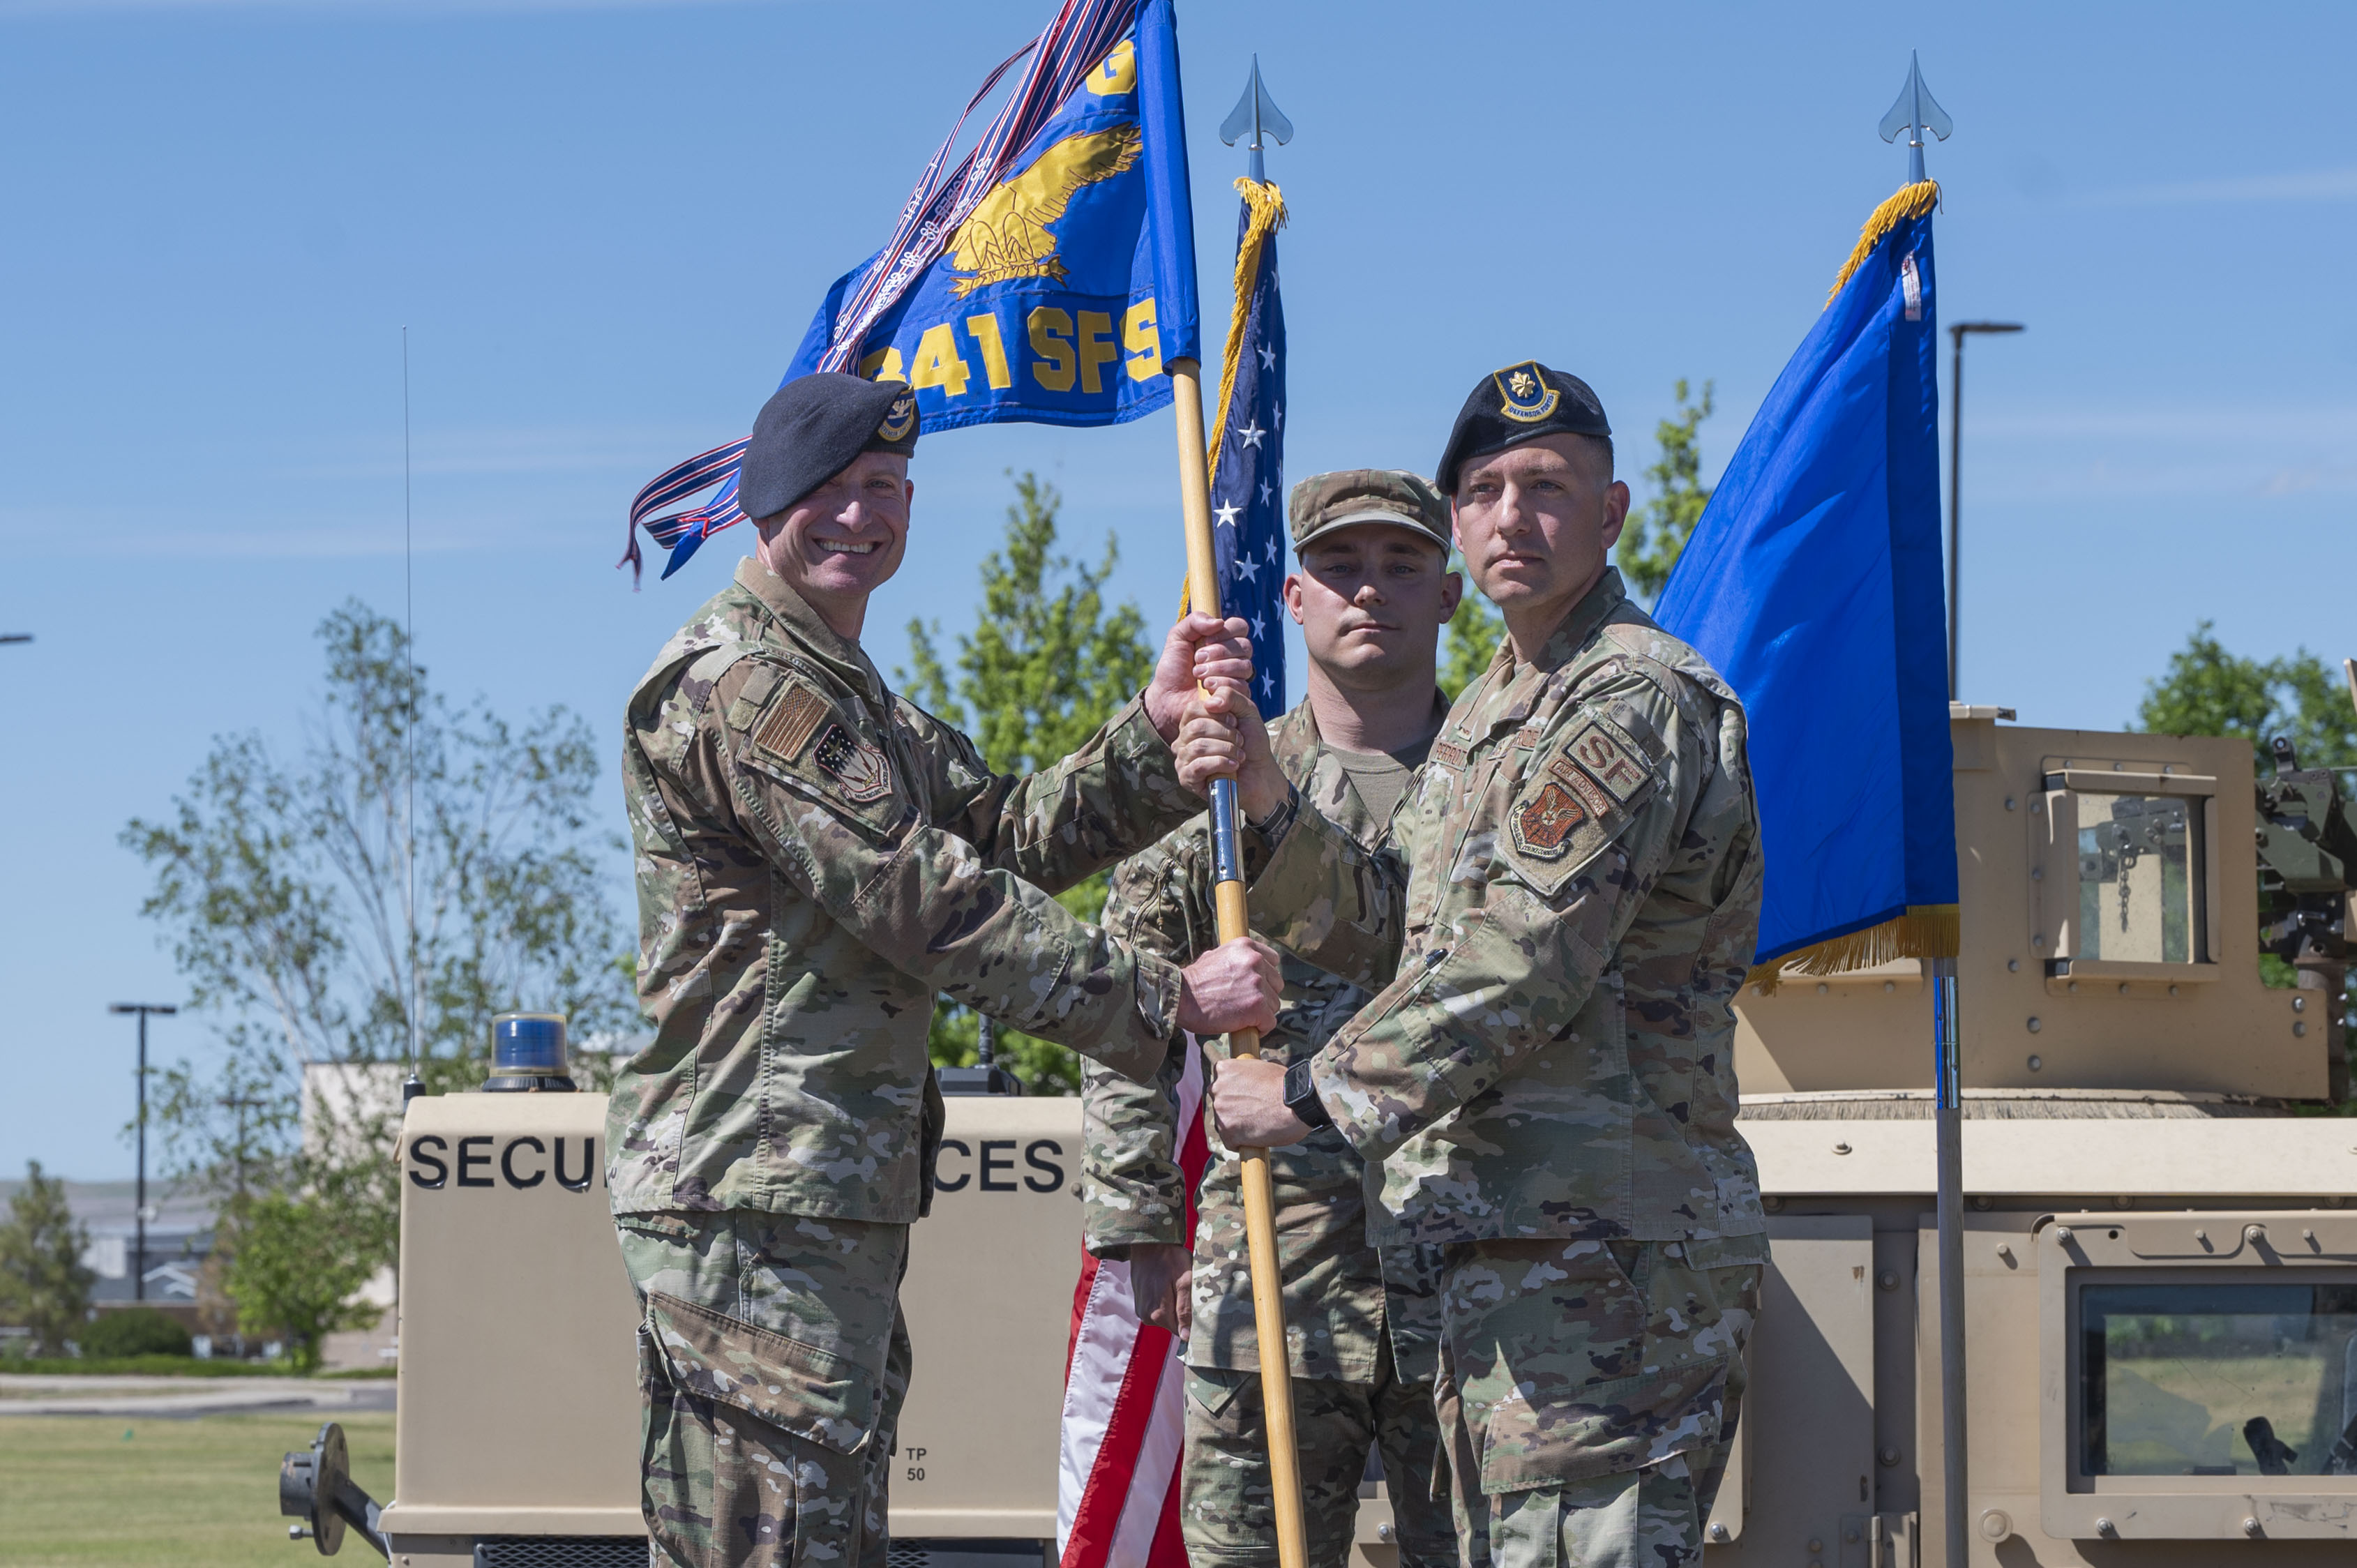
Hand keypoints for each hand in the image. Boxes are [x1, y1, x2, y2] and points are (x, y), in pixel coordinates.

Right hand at [1128, 1242, 1191, 1336]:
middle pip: (1173, 1325)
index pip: (1181, 1332)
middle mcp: (1147, 1317)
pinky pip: (1158, 1310)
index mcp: (1158, 1314)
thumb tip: (1185, 1336)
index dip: (1192, 1321)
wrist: (1148, 1243)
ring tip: (1175, 1286)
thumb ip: (1185, 1309)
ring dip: (1173, 1305)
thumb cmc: (1170, 1258)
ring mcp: (1142, 1310)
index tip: (1196, 1304)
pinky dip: (1165, 1301)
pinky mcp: (1140, 1303)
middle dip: (1182, 1311)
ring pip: (1166, 1317)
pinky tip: (1166, 1286)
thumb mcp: (1184, 1280)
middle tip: (1185, 1290)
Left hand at [1144, 613, 1254, 743]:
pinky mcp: (1238, 697)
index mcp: (1224, 639)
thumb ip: (1194, 622)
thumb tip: (1219, 622)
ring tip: (1198, 675)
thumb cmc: (1173, 668)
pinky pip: (1240, 686)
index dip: (1227, 632)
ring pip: (1244, 666)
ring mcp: (1238, 677)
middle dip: (1219, 652)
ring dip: (1218, 669)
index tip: (1206, 640)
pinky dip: (1220, 685)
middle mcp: (1235, 657)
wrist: (1167, 697)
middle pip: (1245, 646)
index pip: (1240, 627)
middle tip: (1197, 660)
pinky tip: (1205, 688)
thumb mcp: (1177, 638)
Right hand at [1175, 693, 1286, 819]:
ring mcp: (1183, 759)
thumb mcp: (1246, 711)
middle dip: (1226, 734)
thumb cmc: (1251, 742)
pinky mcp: (1187, 778)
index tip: (1235, 722)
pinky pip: (1199, 766)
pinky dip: (1221, 763)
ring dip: (1226, 749)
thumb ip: (1231, 695)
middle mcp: (1183, 740)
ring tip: (1239, 755)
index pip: (1193, 709)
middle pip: (1196, 728)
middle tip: (1240, 741)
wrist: (1259, 773)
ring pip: (1198, 747)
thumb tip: (1210, 702)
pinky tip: (1233, 765)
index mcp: (1193, 722)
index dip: (1218, 714)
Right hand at [1176, 936, 1282, 1037]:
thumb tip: (1246, 964)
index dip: (1266, 976)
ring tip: (1241, 1016)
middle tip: (1245, 1004)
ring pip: (1274, 1004)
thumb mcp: (1215, 956)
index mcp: (1246, 947)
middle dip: (1265, 995)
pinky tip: (1246, 1028)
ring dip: (1261, 1013)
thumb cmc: (1194, 981)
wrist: (1181, 997)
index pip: (1273, 960)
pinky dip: (1261, 1028)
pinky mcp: (1257, 1006)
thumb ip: (1236, 959)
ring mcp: (1258, 983)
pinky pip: (1270, 1021)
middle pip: (1276, 984)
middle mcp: (1255, 961)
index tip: (1255, 987)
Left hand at [1210, 1054, 1310, 1148]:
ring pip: (1222, 1122)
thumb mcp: (1266, 1067)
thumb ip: (1250, 1072)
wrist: (1298, 1104)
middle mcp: (1218, 1089)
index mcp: (1225, 1069)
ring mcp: (1221, 1112)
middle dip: (1232, 1106)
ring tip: (1256, 1125)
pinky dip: (1240, 1142)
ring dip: (1235, 1124)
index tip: (1243, 1095)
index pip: (1220, 1080)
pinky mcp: (1228, 1133)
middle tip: (1250, 1111)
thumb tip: (1254, 1077)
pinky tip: (1254, 1138)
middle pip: (1219, 1101)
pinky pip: (1229, 1141)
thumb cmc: (1287, 1085)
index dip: (1233, 1089)